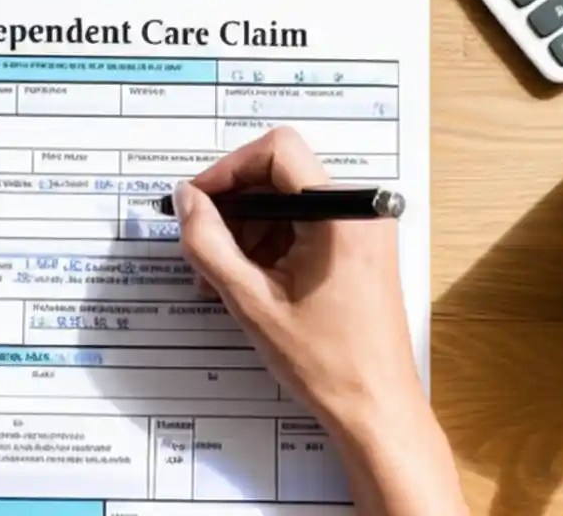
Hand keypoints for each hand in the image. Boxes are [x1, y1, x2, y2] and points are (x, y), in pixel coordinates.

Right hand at [174, 127, 418, 419]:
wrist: (376, 410)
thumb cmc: (327, 364)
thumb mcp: (251, 302)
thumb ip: (209, 244)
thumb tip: (186, 200)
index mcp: (342, 215)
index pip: (277, 151)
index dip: (228, 170)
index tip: (198, 201)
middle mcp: (360, 212)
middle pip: (280, 177)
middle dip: (234, 210)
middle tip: (202, 251)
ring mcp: (363, 231)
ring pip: (288, 203)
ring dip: (247, 233)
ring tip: (220, 280)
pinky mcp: (359, 250)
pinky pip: (305, 227)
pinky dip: (271, 247)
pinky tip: (248, 284)